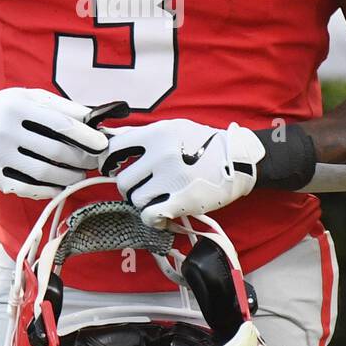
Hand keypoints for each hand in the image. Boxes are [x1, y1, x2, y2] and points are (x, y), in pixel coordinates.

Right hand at [0, 87, 107, 197]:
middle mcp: (5, 131)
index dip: (85, 136)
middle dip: (81, 159)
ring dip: (69, 177)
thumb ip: (60, 106)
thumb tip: (92, 119)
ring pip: (44, 173)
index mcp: (17, 107)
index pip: (60, 124)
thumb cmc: (5, 109)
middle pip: (56, 151)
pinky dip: (49, 190)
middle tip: (93, 162)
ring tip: (79, 174)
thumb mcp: (29, 97)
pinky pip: (28, 188)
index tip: (102, 144)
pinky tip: (60, 187)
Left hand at [101, 118, 264, 227]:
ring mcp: (171, 179)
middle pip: (123, 181)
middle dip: (130, 187)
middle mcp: (161, 155)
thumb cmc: (202, 144)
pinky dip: (152, 217)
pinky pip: (150, 216)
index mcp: (157, 134)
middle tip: (142, 187)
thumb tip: (111, 139)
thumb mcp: (173, 127)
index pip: (114, 149)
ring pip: (136, 200)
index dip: (108, 161)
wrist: (237, 159)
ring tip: (155, 198)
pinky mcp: (182, 200)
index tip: (112, 167)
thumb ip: (142, 134)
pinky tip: (160, 213)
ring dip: (142, 202)